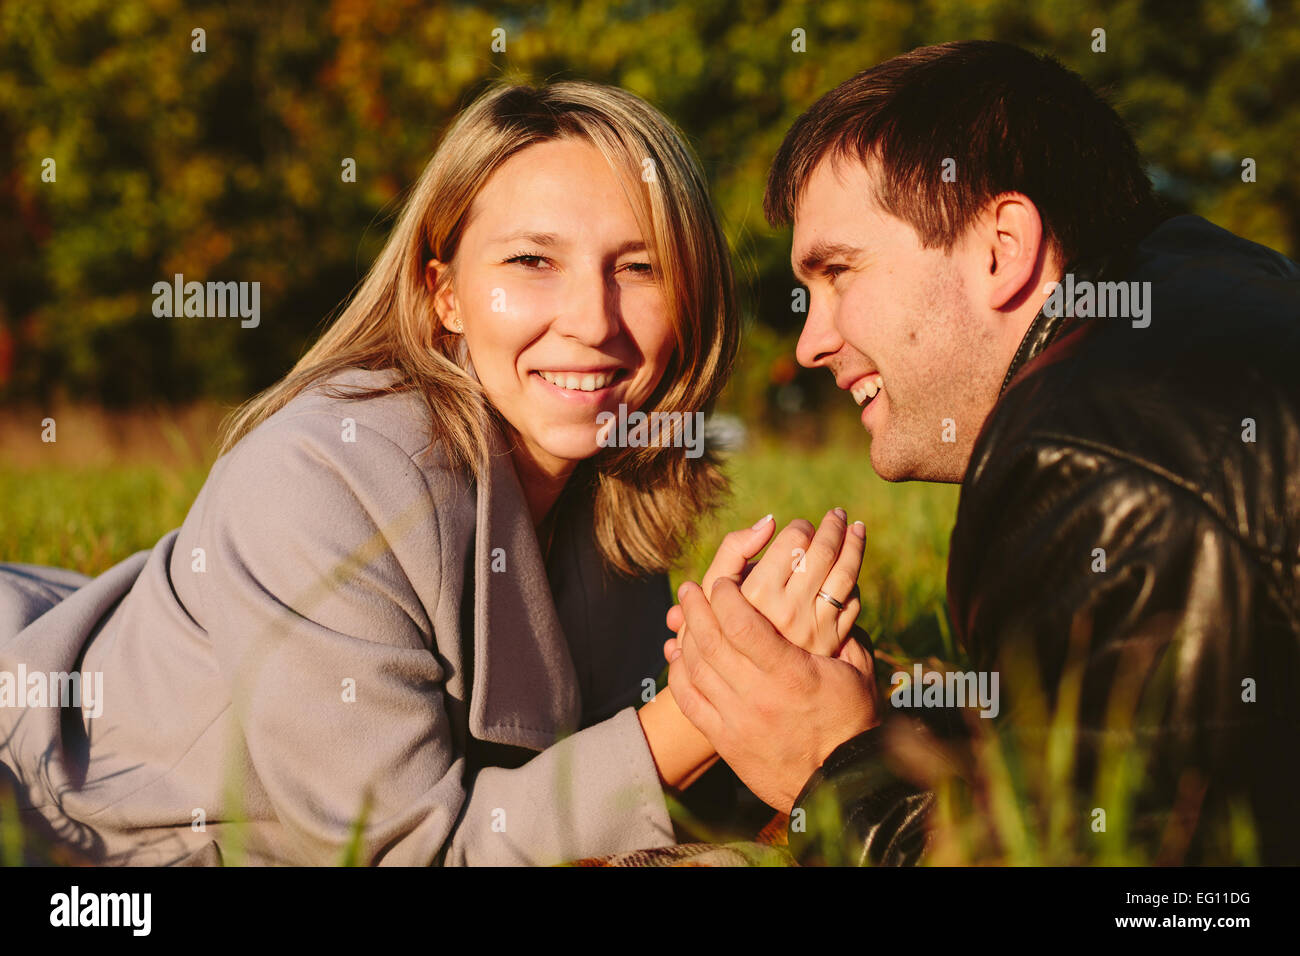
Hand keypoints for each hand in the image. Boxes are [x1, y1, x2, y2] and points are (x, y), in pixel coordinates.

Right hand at [666, 510, 863, 659]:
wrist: (739, 687)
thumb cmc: (720, 625)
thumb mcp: (715, 587)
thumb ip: (734, 549)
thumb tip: (769, 521)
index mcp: (756, 595)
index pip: (793, 541)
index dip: (801, 527)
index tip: (800, 526)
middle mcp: (788, 613)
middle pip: (823, 553)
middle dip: (834, 527)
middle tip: (837, 515)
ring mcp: (813, 630)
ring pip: (845, 575)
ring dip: (854, 545)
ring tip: (856, 528)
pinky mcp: (831, 644)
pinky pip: (852, 603)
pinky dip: (854, 581)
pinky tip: (850, 567)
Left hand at [667, 576, 880, 812]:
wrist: (840, 785)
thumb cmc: (854, 722)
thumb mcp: (856, 671)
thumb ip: (841, 631)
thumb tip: (835, 593)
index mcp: (791, 674)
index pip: (743, 626)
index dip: (726, 598)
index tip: (722, 582)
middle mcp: (758, 696)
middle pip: (711, 642)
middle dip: (696, 608)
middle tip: (689, 588)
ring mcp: (737, 721)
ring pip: (696, 670)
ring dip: (684, 637)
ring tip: (681, 615)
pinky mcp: (725, 741)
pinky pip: (689, 703)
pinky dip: (678, 675)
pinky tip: (678, 656)